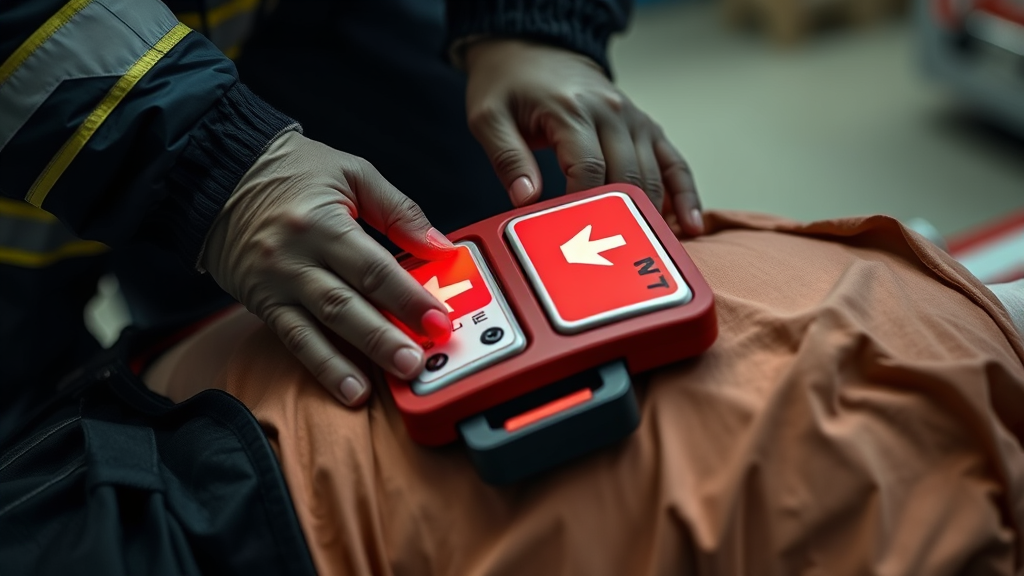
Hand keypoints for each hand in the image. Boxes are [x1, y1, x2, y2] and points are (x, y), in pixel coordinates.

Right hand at [201, 131, 455, 406]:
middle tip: (419, 360)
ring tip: (389, 379)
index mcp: (324, 222)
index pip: (374, 267)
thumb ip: (398, 210)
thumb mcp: (351, 173)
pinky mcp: (263, 303)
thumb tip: (439, 246)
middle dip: (386, 336)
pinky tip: (348, 387)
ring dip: (358, 358)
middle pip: (348, 303)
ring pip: (322, 326)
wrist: (218, 172)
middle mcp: (298, 257)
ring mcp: (277, 284)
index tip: (438, 320)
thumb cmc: (291, 170)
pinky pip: (294, 339)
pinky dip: (322, 366)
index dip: (408, 296)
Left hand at [464, 39, 703, 234]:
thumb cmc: (509, 87)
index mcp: (572, 110)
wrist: (535, 49)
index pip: (587, 169)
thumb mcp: (489, 117)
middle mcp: (611, 112)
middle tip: (607, 257)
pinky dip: (685, 194)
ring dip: (651, 216)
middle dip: (619, 219)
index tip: (572, 237)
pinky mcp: (646, 128)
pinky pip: (673, 163)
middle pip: (626, 177)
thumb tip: (526, 200)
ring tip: (645, 254)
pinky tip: (690, 225)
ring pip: (652, 176)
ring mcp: (634, 120)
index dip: (582, 207)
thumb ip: (507, 158)